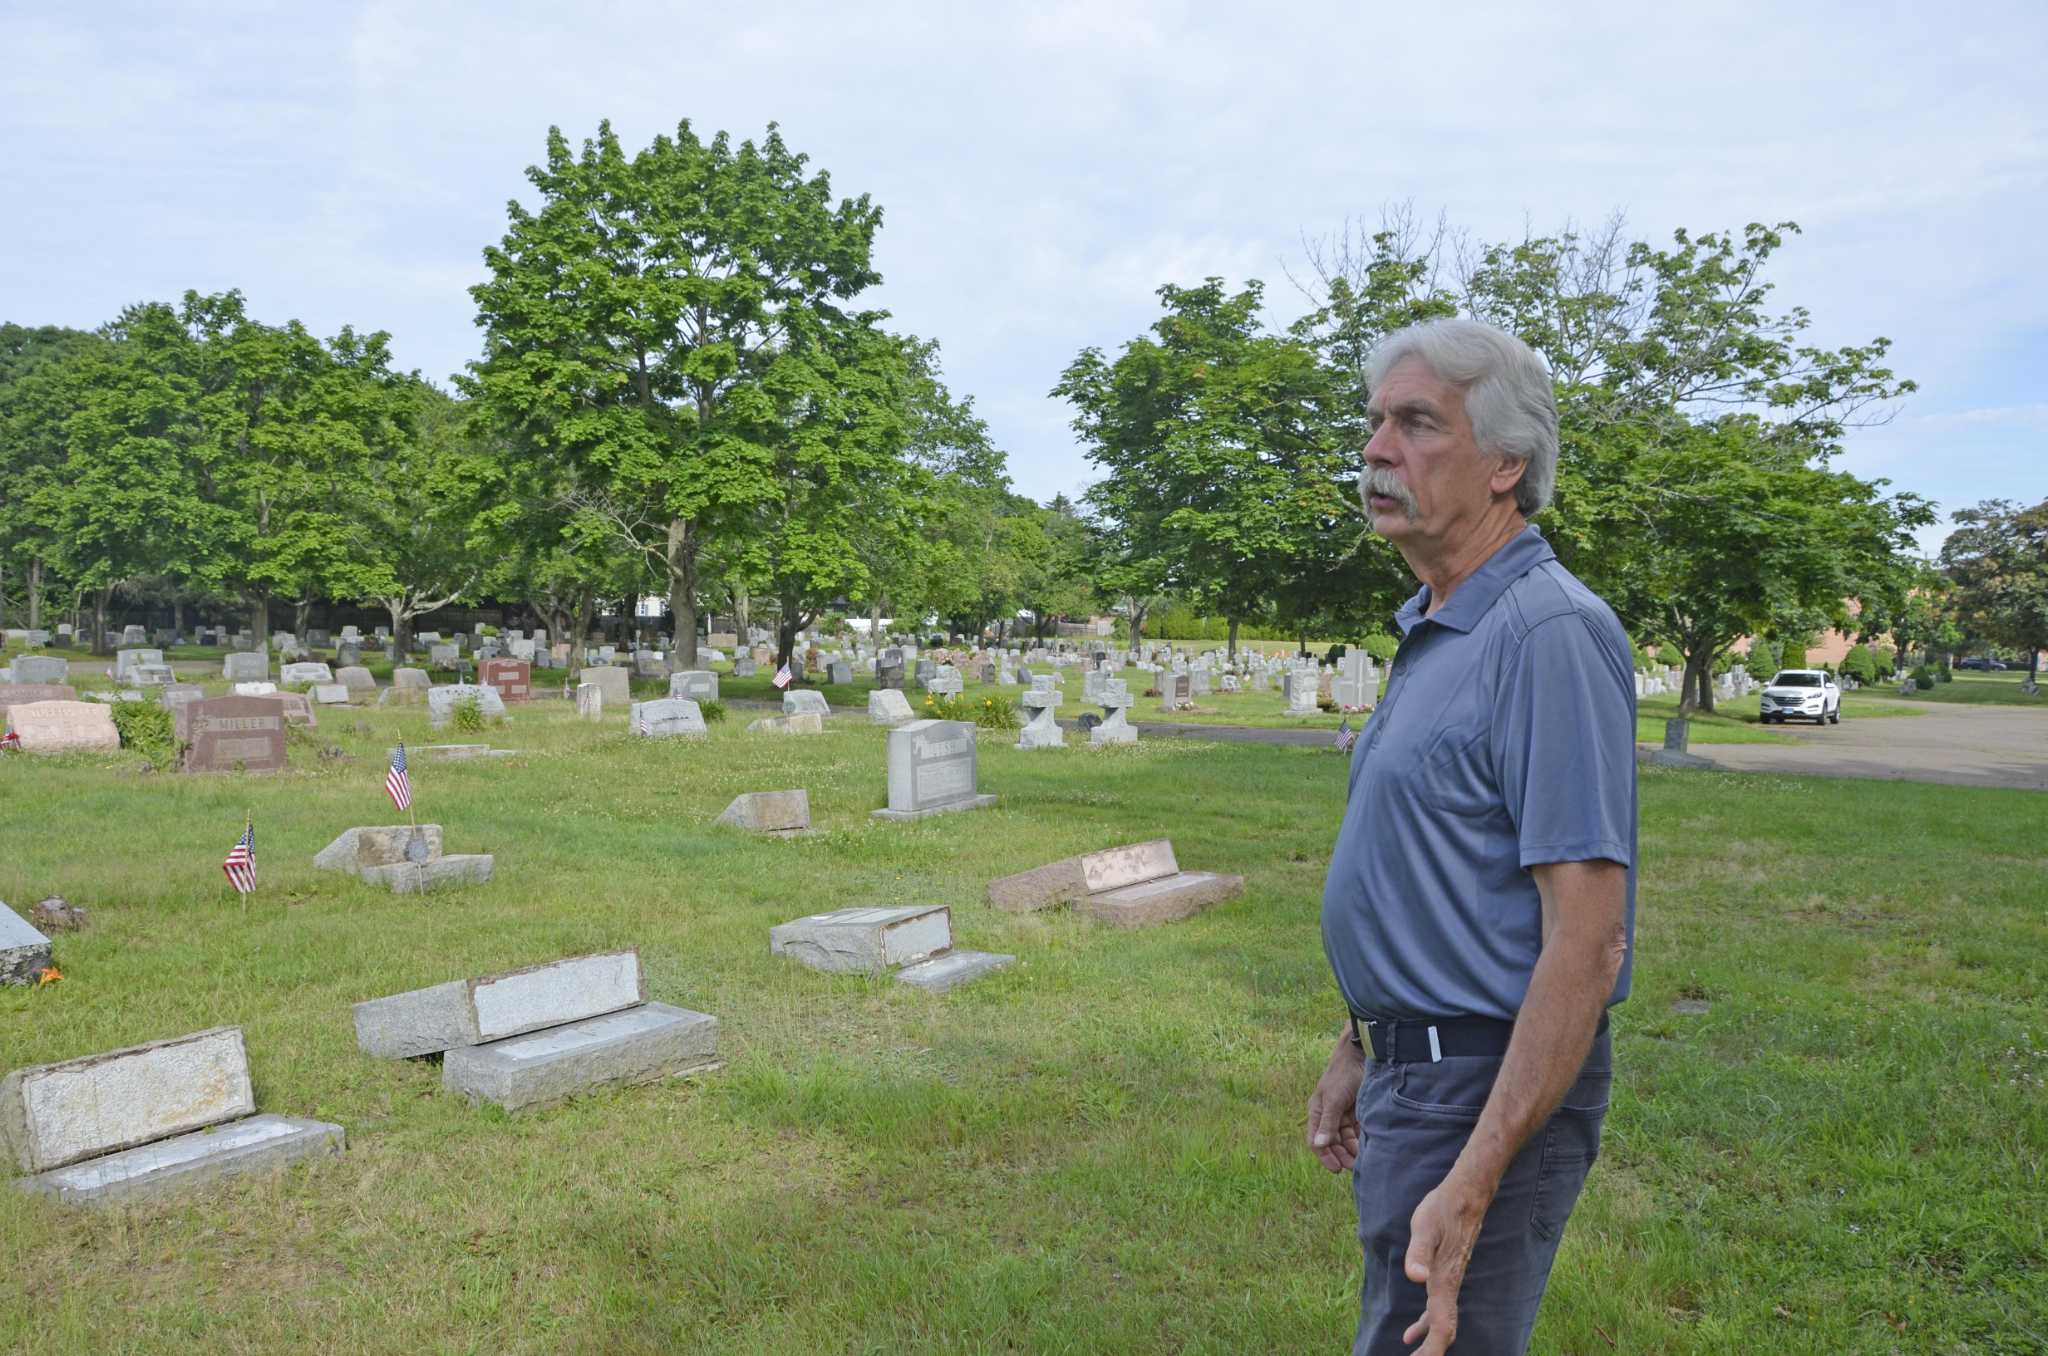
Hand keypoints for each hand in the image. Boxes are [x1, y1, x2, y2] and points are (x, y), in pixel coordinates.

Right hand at [1305, 1039, 1363, 1172]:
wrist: (1362, 1056)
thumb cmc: (1343, 1075)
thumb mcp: (1334, 1099)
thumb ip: (1327, 1123)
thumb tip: (1319, 1145)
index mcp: (1317, 1112)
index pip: (1316, 1141)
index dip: (1325, 1156)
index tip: (1336, 1169)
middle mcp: (1328, 1116)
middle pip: (1331, 1143)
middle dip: (1340, 1156)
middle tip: (1352, 1167)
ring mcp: (1342, 1115)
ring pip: (1345, 1139)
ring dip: (1351, 1151)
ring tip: (1361, 1160)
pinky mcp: (1356, 1113)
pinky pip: (1356, 1132)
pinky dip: (1360, 1141)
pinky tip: (1367, 1148)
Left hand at [1401, 1172, 1491, 1352]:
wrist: (1464, 1196)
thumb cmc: (1442, 1210)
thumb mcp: (1423, 1229)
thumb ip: (1417, 1253)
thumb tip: (1415, 1278)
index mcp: (1443, 1281)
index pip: (1441, 1326)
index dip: (1432, 1348)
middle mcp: (1449, 1285)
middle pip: (1443, 1330)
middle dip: (1431, 1350)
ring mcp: (1449, 1280)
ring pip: (1441, 1320)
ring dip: (1428, 1339)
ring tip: (1411, 1351)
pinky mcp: (1446, 1273)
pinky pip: (1438, 1307)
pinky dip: (1426, 1323)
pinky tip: (1413, 1328)